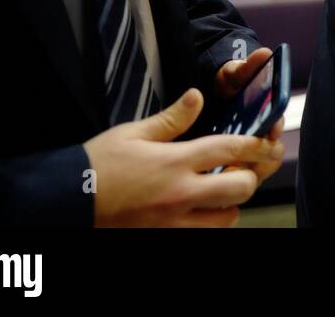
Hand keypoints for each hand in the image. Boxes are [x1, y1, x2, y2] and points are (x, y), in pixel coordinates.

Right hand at [83, 88, 283, 226]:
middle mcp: (181, 194)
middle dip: (251, 175)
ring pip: (228, 217)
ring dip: (233, 202)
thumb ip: (171, 118)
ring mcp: (175, 221)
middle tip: (246, 166)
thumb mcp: (132, 133)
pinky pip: (205, 233)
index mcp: (175, 161)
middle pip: (240, 187)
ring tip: (225, 188)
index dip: (256, 144)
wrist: (65, 202)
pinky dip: (213, 221)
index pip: (231, 149)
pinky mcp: (166, 238)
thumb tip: (198, 96)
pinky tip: (205, 208)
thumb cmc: (97, 164)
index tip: (269, 141)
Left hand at [215, 48, 285, 183]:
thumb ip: (248, 66)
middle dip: (262, 157)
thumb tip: (264, 52)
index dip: (275, 126)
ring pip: (259, 169)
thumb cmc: (229, 83)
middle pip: (271, 152)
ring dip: (249, 172)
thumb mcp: (234, 73)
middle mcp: (263, 135)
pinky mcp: (236, 166)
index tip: (270, 128)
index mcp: (267, 113)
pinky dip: (234, 180)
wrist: (215, 93)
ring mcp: (251, 152)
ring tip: (232, 172)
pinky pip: (240, 179)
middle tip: (249, 159)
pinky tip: (221, 179)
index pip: (277, 123)